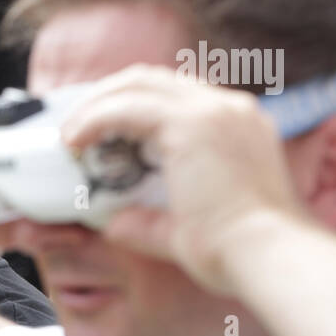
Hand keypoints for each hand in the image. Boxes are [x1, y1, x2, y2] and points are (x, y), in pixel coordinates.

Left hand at [61, 64, 303, 293]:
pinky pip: (127, 107)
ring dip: (96, 105)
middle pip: (154, 79)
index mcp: (239, 126)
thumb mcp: (186, 230)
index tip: (102, 131)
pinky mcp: (191, 124)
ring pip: (137, 84)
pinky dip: (95, 119)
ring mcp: (214, 111)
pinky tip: (74, 141)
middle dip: (109, 96)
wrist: (266, 255)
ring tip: (69, 134)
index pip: (177, 96)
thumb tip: (114, 223)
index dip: (133, 106)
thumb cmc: (238, 253)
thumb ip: (148, 222)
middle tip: (76, 126)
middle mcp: (229, 109)